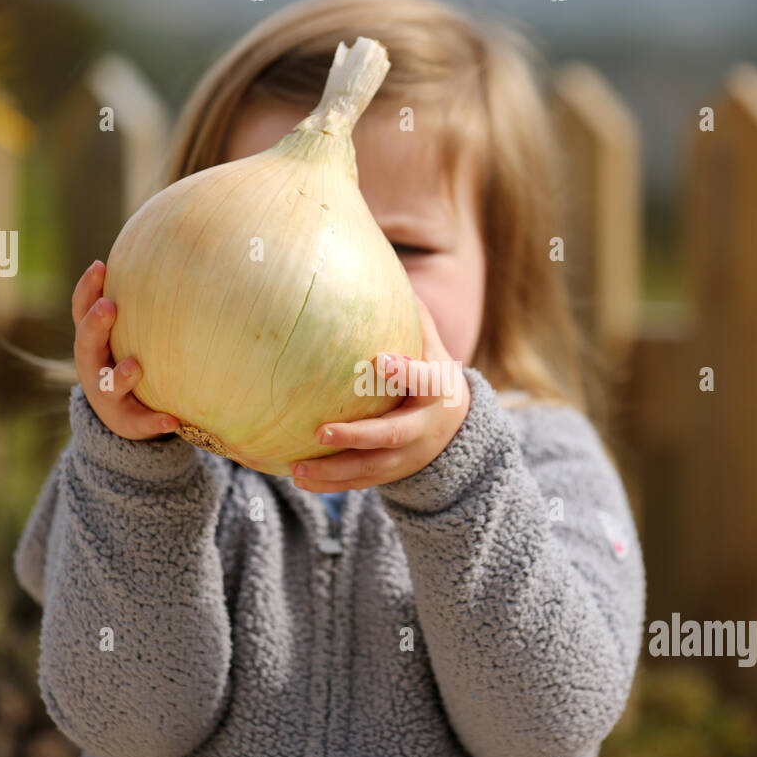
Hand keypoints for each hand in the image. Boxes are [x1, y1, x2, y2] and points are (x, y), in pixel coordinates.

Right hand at [72, 260, 179, 440]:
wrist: (124, 417)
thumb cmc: (128, 360)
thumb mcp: (127, 334)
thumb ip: (138, 306)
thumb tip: (172, 256)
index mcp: (92, 342)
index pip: (82, 311)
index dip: (88, 289)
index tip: (100, 266)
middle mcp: (93, 367)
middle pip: (86, 344)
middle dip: (95, 325)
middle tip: (109, 307)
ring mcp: (107, 397)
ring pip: (106, 386)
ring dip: (119, 375)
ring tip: (135, 367)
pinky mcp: (127, 422)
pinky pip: (140, 422)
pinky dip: (154, 421)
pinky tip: (173, 420)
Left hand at [290, 296, 469, 490]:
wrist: (459, 432)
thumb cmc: (433, 378)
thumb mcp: (435, 351)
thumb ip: (417, 320)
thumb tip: (394, 271)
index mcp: (436, 391)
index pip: (423, 380)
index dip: (405, 372)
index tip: (379, 360)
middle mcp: (423, 428)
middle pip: (390, 435)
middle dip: (357, 436)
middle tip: (321, 431)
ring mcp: (407, 456)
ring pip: (370, 469)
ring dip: (333, 472)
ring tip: (297, 470)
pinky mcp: (391, 474)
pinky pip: (359, 483)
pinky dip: (330, 485)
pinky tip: (299, 480)